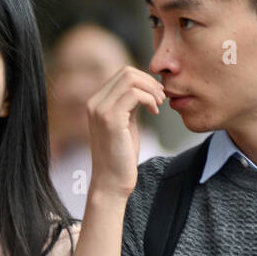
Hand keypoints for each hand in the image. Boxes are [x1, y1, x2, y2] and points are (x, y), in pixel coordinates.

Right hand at [86, 67, 164, 202]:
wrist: (111, 183)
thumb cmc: (120, 157)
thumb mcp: (125, 125)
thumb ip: (130, 106)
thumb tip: (144, 89)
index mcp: (96, 102)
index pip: (122, 75)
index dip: (144, 80)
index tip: (157, 96)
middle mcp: (94, 103)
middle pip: (126, 72)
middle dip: (150, 82)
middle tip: (161, 99)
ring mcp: (100, 110)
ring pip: (130, 79)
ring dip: (151, 89)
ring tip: (159, 105)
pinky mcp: (110, 119)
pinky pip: (134, 94)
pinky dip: (150, 99)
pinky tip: (155, 112)